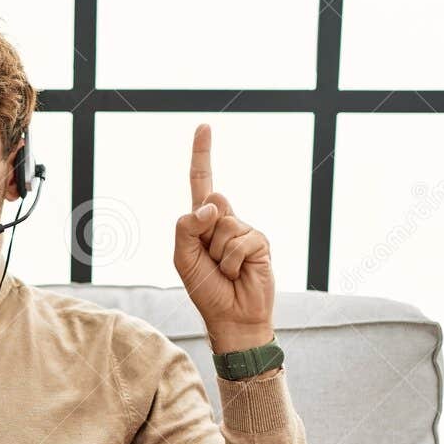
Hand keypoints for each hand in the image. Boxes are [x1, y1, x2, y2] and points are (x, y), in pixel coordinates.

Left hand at [174, 123, 275, 352]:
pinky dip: (233, 262)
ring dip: (218, 254)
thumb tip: (213, 204)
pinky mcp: (261, 242)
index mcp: (203, 222)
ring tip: (224, 271)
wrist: (232, 318)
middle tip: (210, 260)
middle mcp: (225, 221)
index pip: (202, 182)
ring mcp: (245, 230)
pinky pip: (240, 242)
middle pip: (210, 200)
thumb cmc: (206, 289)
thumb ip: (187, 228)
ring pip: (224, 224)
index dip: (202, 155)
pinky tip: (238, 274)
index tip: (204, 126)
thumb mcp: (183, 258)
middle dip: (203, 233)